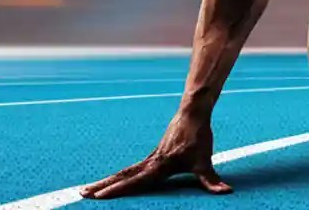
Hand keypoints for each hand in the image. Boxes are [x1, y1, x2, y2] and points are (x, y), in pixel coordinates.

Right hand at [80, 111, 232, 199]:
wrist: (192, 112)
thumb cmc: (198, 137)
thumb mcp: (205, 162)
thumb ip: (211, 180)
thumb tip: (226, 192)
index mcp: (160, 165)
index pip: (135, 181)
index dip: (118, 190)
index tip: (100, 196)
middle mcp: (151, 162)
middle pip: (122, 176)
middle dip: (103, 186)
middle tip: (82, 194)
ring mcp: (150, 158)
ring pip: (124, 172)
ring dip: (106, 181)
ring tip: (88, 190)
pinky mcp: (152, 156)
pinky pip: (131, 169)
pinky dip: (119, 177)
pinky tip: (112, 182)